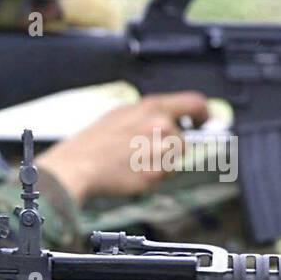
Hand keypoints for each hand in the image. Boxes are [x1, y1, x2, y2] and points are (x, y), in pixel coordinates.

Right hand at [39, 91, 209, 203]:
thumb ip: (147, 114)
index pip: (194, 103)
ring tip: (134, 162)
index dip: (203, 113)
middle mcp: (160, 125)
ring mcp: (159, 150)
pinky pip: (164, 176)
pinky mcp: (156, 173)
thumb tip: (167, 118)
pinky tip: (131, 172)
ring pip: (174, 159)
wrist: (77, 166)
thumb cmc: (92, 143)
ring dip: (161, 163)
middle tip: (145, 153)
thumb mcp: (120, 114)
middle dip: (168, 147)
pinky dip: (152, 176)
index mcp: (151, 107)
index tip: (204, 120)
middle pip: (182, 138)